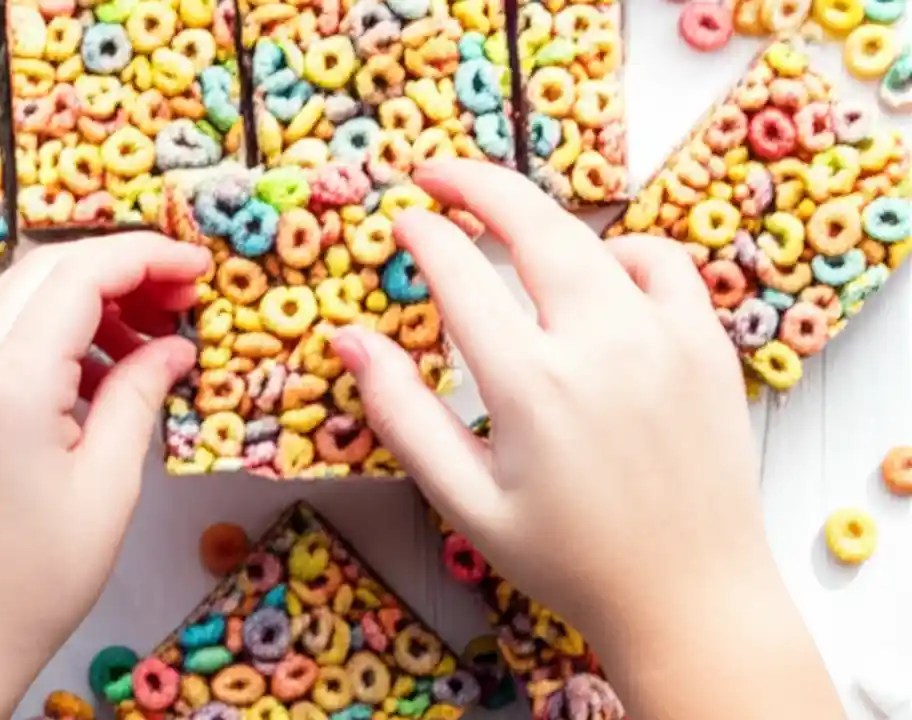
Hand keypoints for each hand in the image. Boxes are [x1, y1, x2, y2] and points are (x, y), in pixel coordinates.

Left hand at [0, 233, 209, 718]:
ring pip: (16, 294)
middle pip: (45, 269)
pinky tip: (90, 369)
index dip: (146, 257)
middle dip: (119, 270)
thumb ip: (140, 393)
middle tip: (180, 301)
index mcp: (8, 379)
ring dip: (82, 297)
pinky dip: (47, 327)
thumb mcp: (110, 482)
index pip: (80, 274)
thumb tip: (175, 346)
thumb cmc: (41, 573)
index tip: (199, 267)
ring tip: (143, 342)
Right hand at [330, 159, 842, 718]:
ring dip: (541, 220)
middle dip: (476, 185)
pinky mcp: (706, 343)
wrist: (688, 596)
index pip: (460, 273)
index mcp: (530, 384)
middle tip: (437, 172)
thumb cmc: (566, 556)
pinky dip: (619, 252)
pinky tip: (597, 275)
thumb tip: (348, 338)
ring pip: (592, 237)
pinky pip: (660, 262)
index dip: (424, 234)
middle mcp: (600, 343)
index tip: (404, 219)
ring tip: (505, 226)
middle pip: (531, 223)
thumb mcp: (464, 499)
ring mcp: (663, 335)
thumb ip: (401, 412)